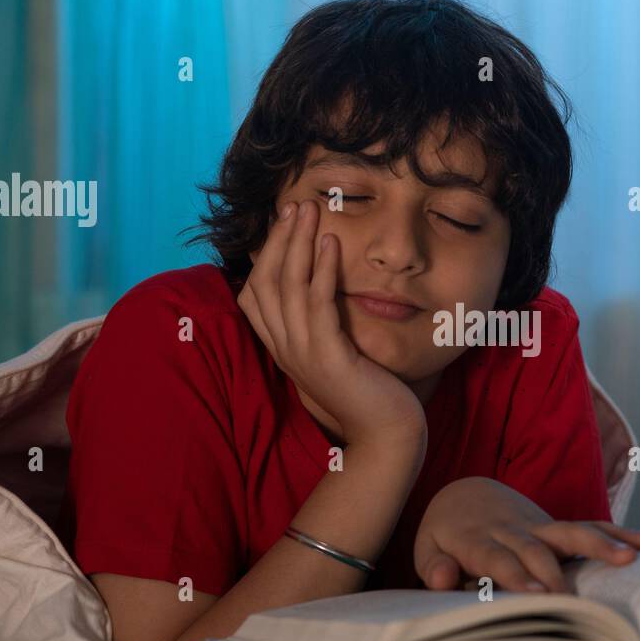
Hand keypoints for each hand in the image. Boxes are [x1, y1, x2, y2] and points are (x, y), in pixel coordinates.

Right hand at [237, 198, 426, 445]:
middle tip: (293, 203)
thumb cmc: (368, 392)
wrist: (385, 436)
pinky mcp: (328, 358)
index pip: (254, 293)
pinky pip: (318, 305)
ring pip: (288, 287)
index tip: (282, 222)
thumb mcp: (336, 353)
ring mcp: (303, 354)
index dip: (264, 254)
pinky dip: (323, 270)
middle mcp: (285, 350)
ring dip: (298, 243)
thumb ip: (322, 325)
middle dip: (278, 238)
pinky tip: (332, 243)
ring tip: (311, 210)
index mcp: (282, 348)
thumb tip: (323, 289)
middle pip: (265, 282)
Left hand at [413, 477, 639, 592]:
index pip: (497, 559)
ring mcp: (536, 525)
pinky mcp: (554, 525)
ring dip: (599, 544)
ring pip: (570, 532)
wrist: (465, 494)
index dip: (515, 576)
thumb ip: (434, 567)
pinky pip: (587, 526)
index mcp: (477, 539)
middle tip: (573, 599)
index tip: (535, 594)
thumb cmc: (445, 534)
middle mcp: (511, 530)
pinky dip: (614, 532)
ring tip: (630, 558)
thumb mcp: (427, 549)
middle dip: (555, 573)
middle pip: (537, 549)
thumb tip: (442, 580)